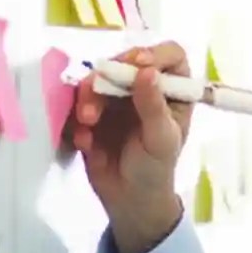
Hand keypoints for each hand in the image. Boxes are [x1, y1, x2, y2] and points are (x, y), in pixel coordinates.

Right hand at [70, 42, 193, 252]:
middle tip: (96, 90)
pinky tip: (84, 142)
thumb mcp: (160, 139)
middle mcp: (145, 87)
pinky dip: (78, 119)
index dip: (154, 53)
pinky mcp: (94, 112)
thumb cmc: (156, 167)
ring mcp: (118, 98)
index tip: (138, 62)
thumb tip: (145, 71)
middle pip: (126, 61)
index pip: (170, 56)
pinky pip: (79, 103)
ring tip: (88, 122)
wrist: (128, 199)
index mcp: (173, 90)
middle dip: (109, 75)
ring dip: (89, 97)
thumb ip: (152, 106)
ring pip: (98, 80)